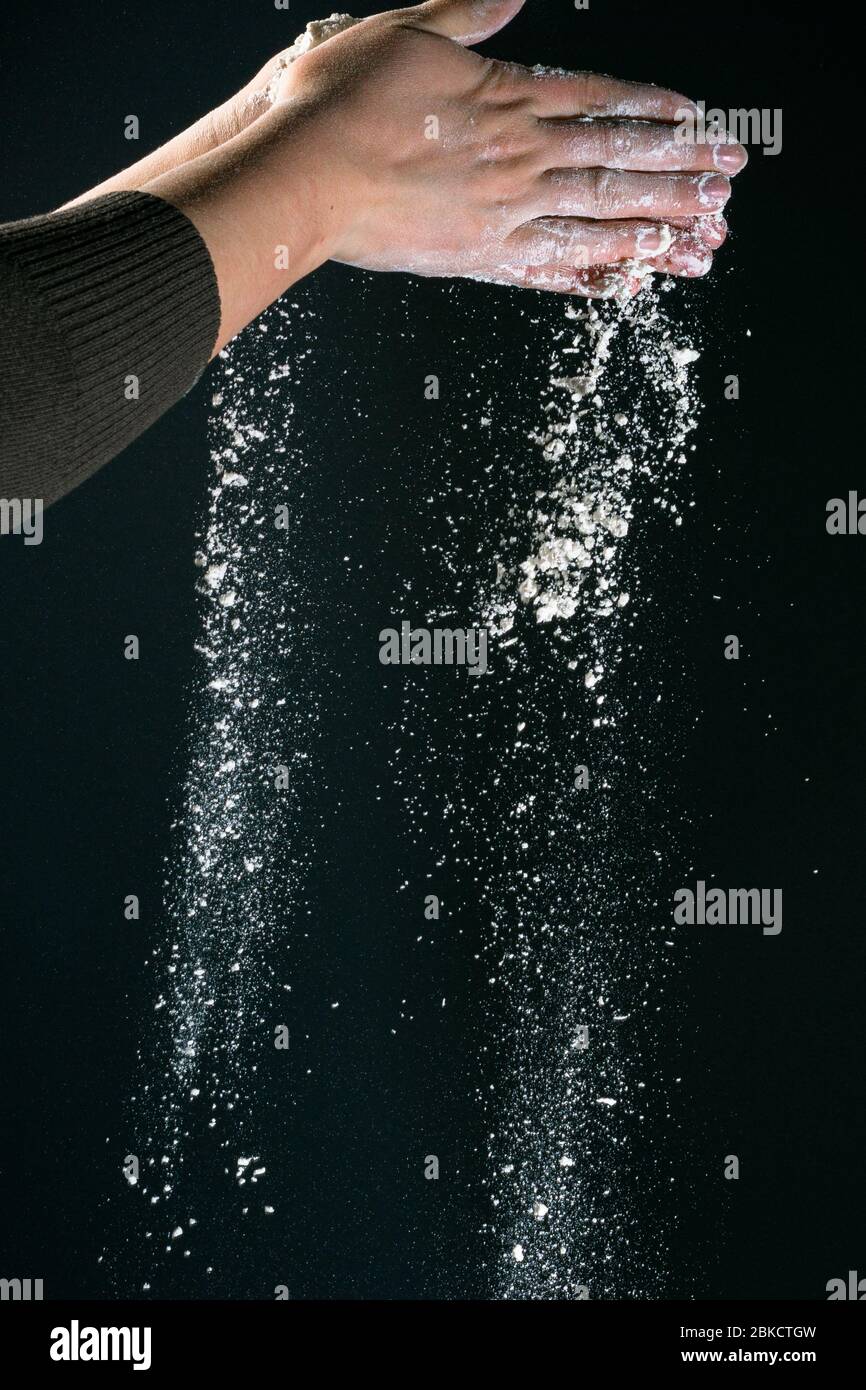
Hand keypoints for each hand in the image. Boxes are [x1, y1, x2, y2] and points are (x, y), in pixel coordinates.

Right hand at [272, 0, 745, 292]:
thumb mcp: (407, 30)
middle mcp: (521, 155)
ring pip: (600, 217)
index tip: (702, 119)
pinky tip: (631, 282)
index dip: (656, 109)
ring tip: (708, 240)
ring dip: (660, 228)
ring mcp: (505, 211)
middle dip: (682, 170)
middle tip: (732, 181)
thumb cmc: (341, 101)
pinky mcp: (480, 258)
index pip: (601, 99)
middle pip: (620, 159)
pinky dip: (594, 274)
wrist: (303, 175)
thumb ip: (468, 14)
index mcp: (508, 96)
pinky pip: (551, 269)